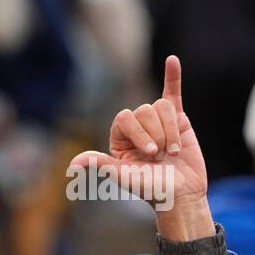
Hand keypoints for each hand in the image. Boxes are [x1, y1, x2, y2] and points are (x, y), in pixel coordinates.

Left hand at [69, 55, 213, 239]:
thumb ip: (102, 165)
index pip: (124, 117)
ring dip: (170, 130)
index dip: (139, 133)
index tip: (149, 154)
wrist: (181, 194)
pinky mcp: (178, 120)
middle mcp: (136, 128)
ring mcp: (157, 122)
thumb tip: (74, 164)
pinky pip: (174, 94)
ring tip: (172, 151)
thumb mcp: (124, 176)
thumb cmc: (150, 188)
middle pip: (145, 110)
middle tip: (160, 157)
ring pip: (163, 107)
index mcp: (118, 139)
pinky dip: (174, 77)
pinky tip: (172, 60)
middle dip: (156, 134)